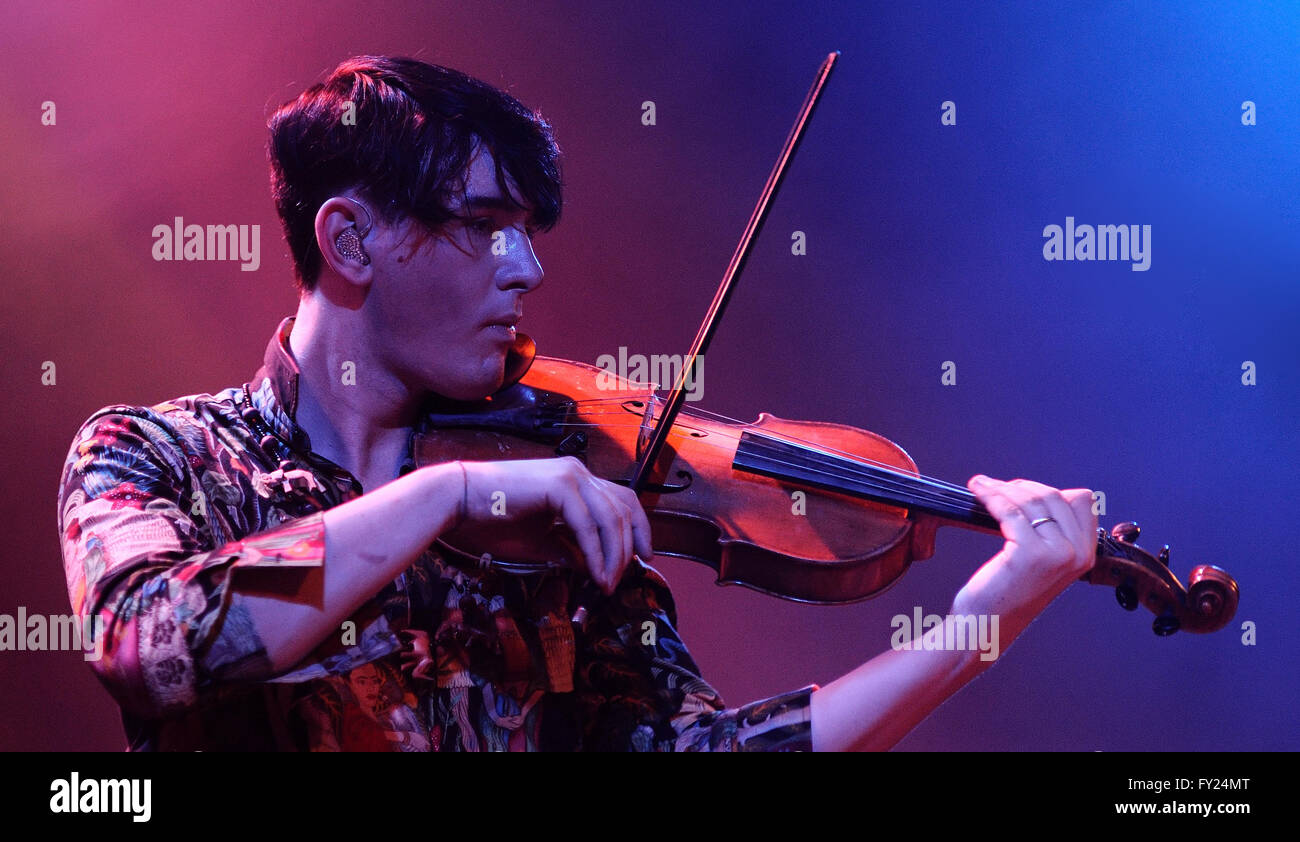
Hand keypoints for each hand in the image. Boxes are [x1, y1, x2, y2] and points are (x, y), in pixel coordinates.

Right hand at [455, 457, 652, 593]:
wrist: (457, 501)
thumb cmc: (492, 520)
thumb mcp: (541, 541)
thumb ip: (569, 551)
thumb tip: (593, 569)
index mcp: (576, 481)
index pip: (622, 501)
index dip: (639, 529)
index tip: (644, 557)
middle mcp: (578, 473)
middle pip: (625, 508)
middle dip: (629, 548)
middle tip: (622, 579)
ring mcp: (571, 475)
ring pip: (611, 518)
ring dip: (614, 556)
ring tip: (607, 583)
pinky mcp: (560, 485)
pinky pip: (588, 525)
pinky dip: (595, 553)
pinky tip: (594, 574)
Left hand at [953, 475, 1097, 649]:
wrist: (984, 627)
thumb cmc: (1005, 592)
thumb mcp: (1041, 560)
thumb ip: (1050, 531)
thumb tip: (1034, 490)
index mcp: (1087, 554)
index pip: (1081, 501)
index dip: (1047, 490)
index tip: (1018, 488)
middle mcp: (1080, 554)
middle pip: (1054, 496)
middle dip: (1020, 486)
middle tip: (993, 486)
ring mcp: (1058, 554)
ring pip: (1031, 500)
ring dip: (1000, 488)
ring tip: (979, 485)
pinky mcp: (1031, 554)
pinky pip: (1009, 510)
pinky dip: (990, 496)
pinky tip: (977, 491)